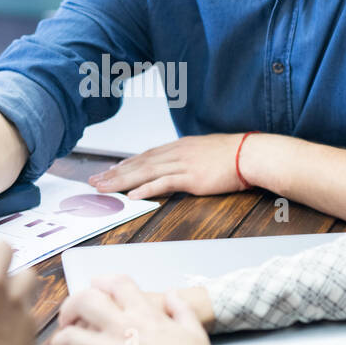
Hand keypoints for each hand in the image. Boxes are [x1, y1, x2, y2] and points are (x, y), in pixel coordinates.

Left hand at [52, 275, 218, 344]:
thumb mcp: (195, 331)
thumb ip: (181, 309)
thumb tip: (173, 295)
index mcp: (145, 314)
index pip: (116, 284)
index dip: (101, 282)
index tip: (95, 286)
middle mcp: (123, 328)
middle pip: (84, 301)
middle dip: (70, 307)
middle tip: (69, 319)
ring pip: (69, 337)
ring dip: (62, 342)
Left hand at [87, 133, 246, 199]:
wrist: (251, 154)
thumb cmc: (233, 155)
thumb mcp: (205, 152)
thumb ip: (189, 158)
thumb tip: (180, 166)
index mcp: (179, 147)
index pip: (146, 155)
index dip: (126, 164)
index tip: (110, 171)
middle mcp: (176, 153)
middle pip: (139, 163)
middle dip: (114, 174)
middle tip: (94, 181)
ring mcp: (182, 165)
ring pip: (145, 172)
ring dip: (121, 182)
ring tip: (103, 189)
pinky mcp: (191, 178)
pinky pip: (164, 184)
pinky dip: (146, 190)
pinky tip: (132, 196)